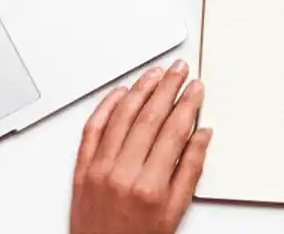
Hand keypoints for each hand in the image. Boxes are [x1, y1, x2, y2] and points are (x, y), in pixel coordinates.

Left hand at [70, 62, 211, 233]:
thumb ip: (190, 171)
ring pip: (121, 116)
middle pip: (149, 117)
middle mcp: (122, 173)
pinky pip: (93, 128)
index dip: (187, 104)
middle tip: (179, 70)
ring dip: (140, 89)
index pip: (174, 130)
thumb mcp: (175, 212)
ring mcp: (98, 169)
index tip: (196, 89)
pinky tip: (121, 92)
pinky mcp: (81, 169)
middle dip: (167, 87)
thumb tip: (202, 135)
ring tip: (156, 74)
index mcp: (150, 185)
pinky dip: (107, 106)